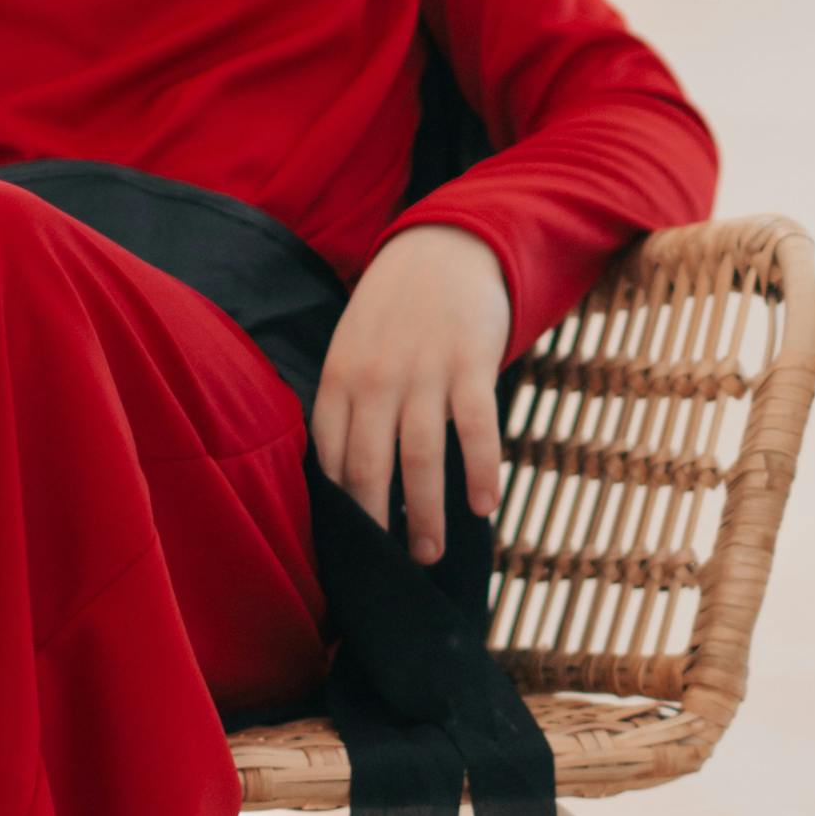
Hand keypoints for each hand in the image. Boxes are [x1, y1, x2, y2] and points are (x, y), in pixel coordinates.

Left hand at [314, 224, 509, 566]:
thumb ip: (347, 405)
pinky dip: (480, 472)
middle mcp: (376, 378)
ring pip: (421, 458)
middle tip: (390, 566)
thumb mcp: (352, 348)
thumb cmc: (395, 313)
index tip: (349, 545)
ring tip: (430, 554)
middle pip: (369, 468)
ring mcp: (424, 371)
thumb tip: (343, 480)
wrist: (445, 249)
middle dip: (377, 525)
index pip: (330, 457)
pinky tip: (485, 507)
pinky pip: (476, 429)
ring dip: (425, 514)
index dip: (338, 507)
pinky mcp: (470, 365)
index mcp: (339, 378)